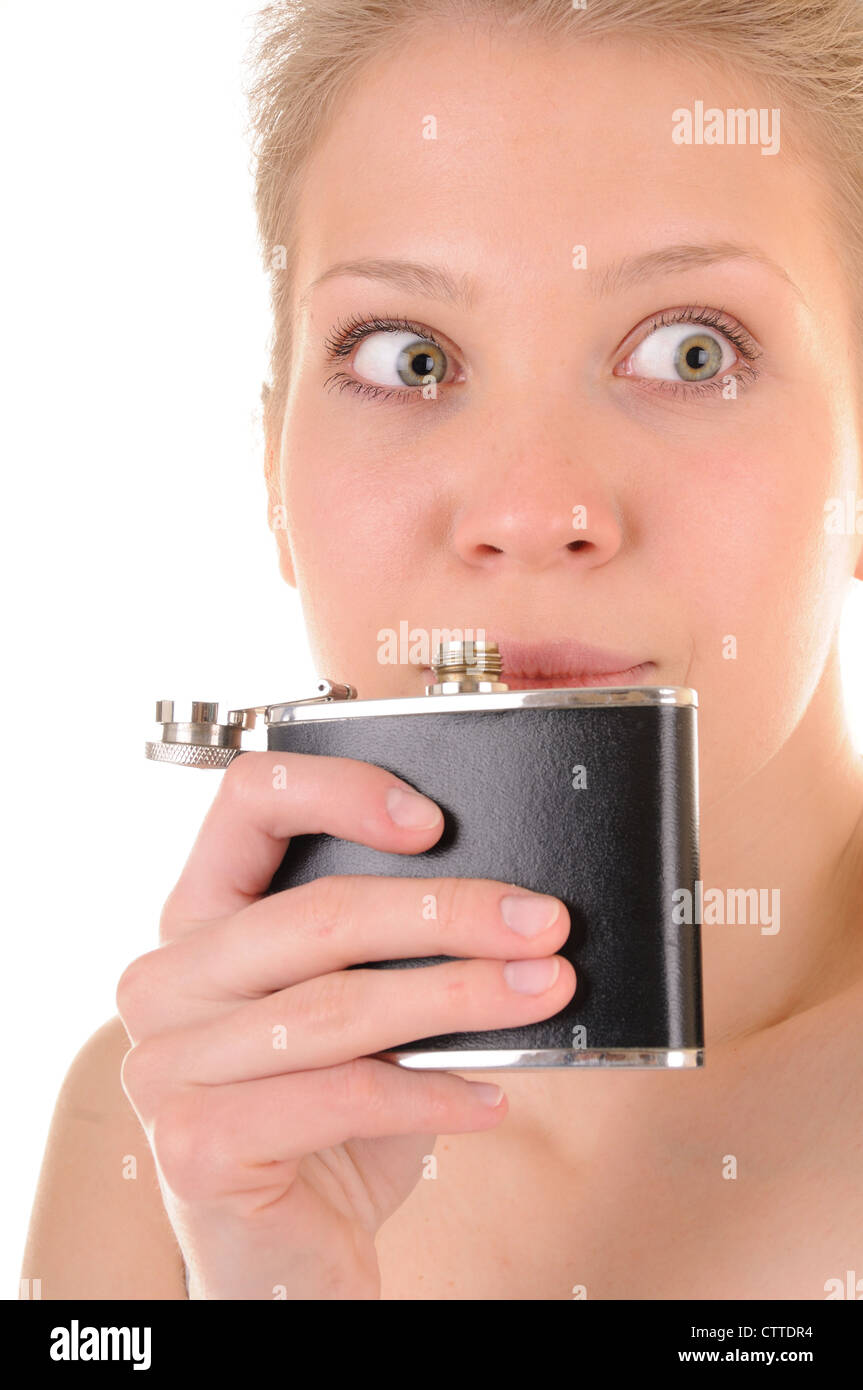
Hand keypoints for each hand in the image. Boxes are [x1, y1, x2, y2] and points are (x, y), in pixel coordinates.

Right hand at [117, 751, 573, 1298]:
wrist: (288, 1251)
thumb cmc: (328, 1118)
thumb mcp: (358, 1014)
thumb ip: (391, 952)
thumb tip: (510, 905)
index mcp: (199, 917)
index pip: (248, 799)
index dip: (341, 792)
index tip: (433, 823)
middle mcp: (166, 979)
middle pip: (318, 913)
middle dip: (448, 914)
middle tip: (542, 923)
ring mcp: (166, 1064)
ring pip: (338, 1006)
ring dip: (461, 996)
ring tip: (541, 992)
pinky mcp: (193, 1144)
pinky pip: (339, 1098)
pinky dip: (430, 1096)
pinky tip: (491, 1097)